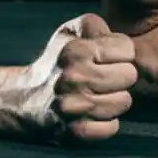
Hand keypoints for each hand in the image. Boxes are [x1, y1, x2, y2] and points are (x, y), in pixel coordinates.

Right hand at [28, 13, 137, 141]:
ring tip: (98, 95)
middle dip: (120, 76)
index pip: (128, 49)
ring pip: (124, 101)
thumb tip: (118, 37)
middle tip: (104, 78)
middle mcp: (75, 77)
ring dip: (115, 100)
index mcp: (76, 50)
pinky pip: (112, 127)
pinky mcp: (76, 131)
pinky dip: (106, 123)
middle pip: (130, 75)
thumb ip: (95, 26)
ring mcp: (75, 106)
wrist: (27, 98)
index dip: (121, 53)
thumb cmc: (58, 62)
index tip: (106, 58)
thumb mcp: (70, 33)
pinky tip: (94, 114)